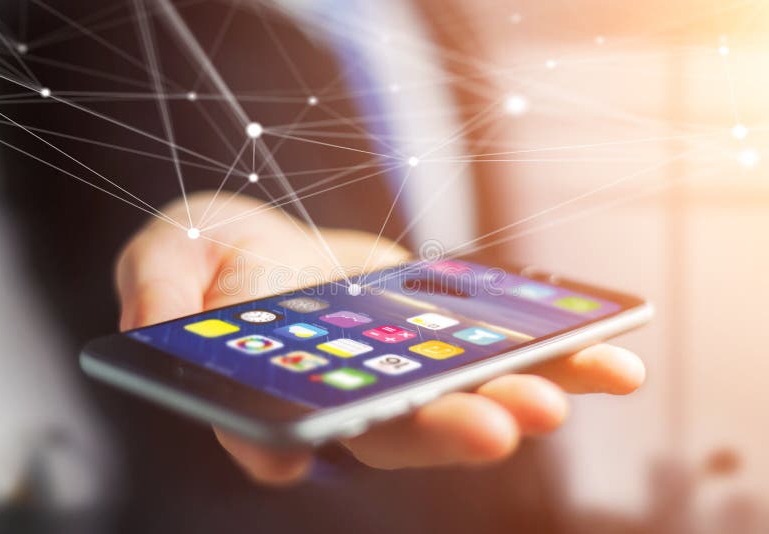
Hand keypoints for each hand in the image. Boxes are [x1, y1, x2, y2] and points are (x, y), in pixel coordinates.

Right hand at [117, 192, 644, 484]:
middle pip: (398, 429)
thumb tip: (158, 339)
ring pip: (464, 397)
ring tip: (580, 386)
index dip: (298, 441)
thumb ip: (158, 293)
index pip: (283, 429)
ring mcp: (401, 372)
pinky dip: (558, 354)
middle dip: (451, 427)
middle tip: (504, 426)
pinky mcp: (442, 340)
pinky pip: (502, 350)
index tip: (306, 449)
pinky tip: (610, 355)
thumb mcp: (166, 253)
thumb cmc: (209, 256)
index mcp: (276, 392)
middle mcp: (347, 399)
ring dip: (523, 395)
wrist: (266, 245)